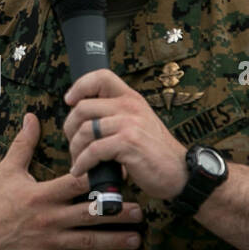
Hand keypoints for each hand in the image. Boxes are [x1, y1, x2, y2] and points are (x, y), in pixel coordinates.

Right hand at [0, 112, 143, 249]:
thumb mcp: (7, 170)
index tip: (122, 171)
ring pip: (88, 241)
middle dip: (116, 212)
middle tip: (141, 210)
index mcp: (43, 194)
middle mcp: (50, 218)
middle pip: (90, 213)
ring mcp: (50, 241)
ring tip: (136, 238)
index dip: (99, 177)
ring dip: (114, 241)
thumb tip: (31, 116)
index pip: (76, 183)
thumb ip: (24, 144)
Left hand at [63, 70, 187, 199]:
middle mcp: (130, 106)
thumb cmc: (153, 153)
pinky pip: (93, 150)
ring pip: (86, 130)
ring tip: (78, 161)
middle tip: (73, 145)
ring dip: (75, 149)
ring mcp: (130, 123)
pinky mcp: (129, 142)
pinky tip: (81, 171)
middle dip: (70, 129)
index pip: (101, 77)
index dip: (80, 86)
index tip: (69, 101)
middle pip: (83, 107)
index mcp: (131, 99)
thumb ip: (115, 116)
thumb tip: (81, 119)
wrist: (179, 173)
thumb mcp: (138, 124)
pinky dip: (82, 163)